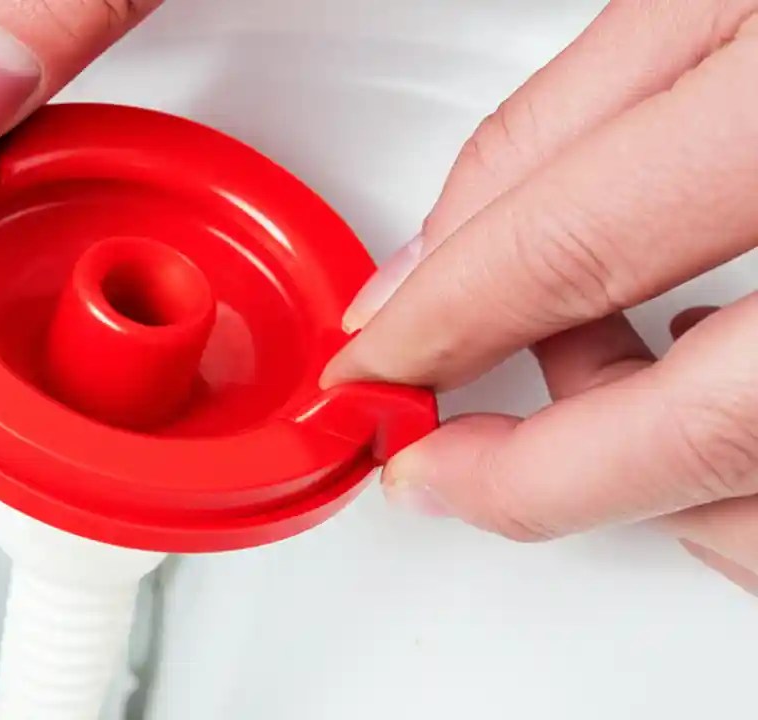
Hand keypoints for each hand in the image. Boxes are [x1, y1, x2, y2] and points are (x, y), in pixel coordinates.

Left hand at [321, 1, 757, 593]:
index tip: (373, 365)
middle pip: (710, 431)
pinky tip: (717, 371)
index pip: (578, 243)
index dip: (443, 323)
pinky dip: (744, 475)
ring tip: (606, 372)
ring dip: (656, 482)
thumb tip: (438, 258)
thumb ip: (567, 123)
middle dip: (538, 478)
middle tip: (447, 470)